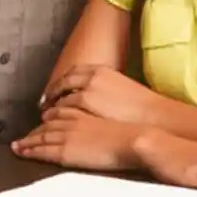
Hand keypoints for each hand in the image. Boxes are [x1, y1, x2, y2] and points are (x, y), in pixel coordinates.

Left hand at [11, 107, 144, 169]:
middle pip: (46, 125)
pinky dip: (30, 150)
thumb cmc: (132, 131)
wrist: (133, 139)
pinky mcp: (65, 151)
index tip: (42, 121)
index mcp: (84, 111)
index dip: (48, 118)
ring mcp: (66, 135)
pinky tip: (22, 152)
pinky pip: (42, 150)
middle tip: (22, 137)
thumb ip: (102, 122)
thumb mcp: (114, 118)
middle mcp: (71, 120)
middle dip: (34, 131)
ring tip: (17, 146)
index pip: (59, 114)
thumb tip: (103, 130)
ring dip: (27, 141)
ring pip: (40, 136)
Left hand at [41, 64, 163, 124]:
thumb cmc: (142, 108)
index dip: (62, 82)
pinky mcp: (83, 107)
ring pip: (60, 99)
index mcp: (100, 70)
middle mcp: (90, 78)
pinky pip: (62, 112)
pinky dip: (54, 118)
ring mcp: (86, 92)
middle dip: (51, 93)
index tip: (56, 89)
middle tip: (43, 102)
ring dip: (50, 108)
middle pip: (62, 83)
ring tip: (45, 116)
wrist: (152, 117)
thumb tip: (99, 96)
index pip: (73, 72)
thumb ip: (106, 89)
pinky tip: (51, 126)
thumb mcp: (121, 88)